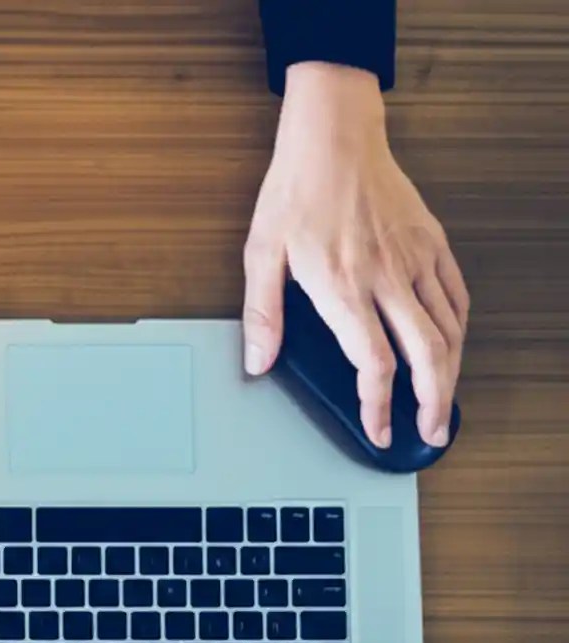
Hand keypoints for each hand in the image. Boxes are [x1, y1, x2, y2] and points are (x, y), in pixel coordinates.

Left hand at [242, 62, 469, 448]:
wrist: (334, 136)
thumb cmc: (294, 190)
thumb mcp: (261, 251)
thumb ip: (262, 312)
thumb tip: (257, 361)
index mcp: (341, 285)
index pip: (372, 362)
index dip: (378, 404)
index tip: (378, 429)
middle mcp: (385, 277)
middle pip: (426, 355)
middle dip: (432, 402)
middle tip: (429, 432)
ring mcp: (415, 259)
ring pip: (449, 330)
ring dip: (451, 374)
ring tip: (443, 403)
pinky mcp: (431, 243)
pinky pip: (457, 296)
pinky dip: (459, 329)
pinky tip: (452, 347)